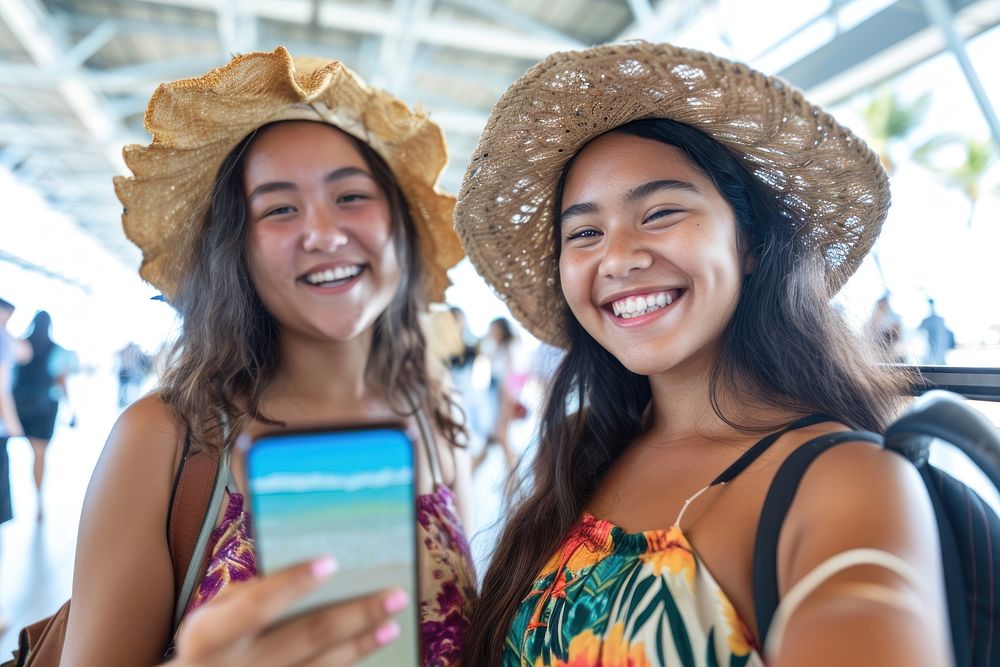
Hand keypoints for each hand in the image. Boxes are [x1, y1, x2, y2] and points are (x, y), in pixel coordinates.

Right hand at [170, 557, 407, 666]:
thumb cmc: (212, 643)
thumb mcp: (214, 616)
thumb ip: (251, 594)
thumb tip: (311, 569)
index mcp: (207, 637)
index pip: (254, 607)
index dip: (291, 584)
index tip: (331, 561)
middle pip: (305, 637)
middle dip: (354, 614)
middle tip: (395, 594)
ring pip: (320, 666)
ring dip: (361, 644)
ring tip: (393, 624)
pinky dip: (348, 663)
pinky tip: (372, 648)